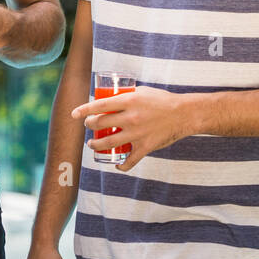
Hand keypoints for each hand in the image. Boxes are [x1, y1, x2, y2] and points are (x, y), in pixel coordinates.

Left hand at [71, 85, 196, 171]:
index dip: (83, 110)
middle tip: (88, 126)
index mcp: (128, 101)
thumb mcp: (142, 92)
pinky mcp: (145, 147)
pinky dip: (122, 165)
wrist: (185, 114)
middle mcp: (130, 118)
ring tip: (92, 144)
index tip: (74, 114)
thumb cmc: (163, 100)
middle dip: (89, 126)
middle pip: (100, 124)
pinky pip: (130, 161)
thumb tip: (111, 98)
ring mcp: (137, 134)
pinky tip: (117, 165)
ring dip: (96, 145)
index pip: (99, 106)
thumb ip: (126, 96)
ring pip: (108, 143)